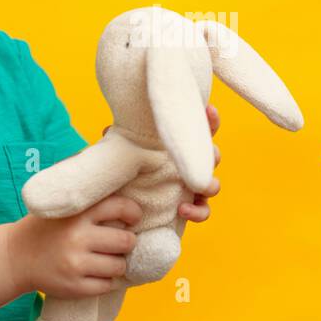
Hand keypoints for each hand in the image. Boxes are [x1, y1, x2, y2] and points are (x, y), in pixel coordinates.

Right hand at [8, 194, 142, 298]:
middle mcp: (77, 237)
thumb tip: (129, 192)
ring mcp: (75, 264)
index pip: (121, 207)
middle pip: (126, 241)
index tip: (132, 219)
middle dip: (126, 242)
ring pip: (119, 266)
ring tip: (104, 258)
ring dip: (116, 263)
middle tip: (117, 242)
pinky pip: (107, 285)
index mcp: (77, 213)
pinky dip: (105, 280)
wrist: (14, 257)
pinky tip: (93, 273)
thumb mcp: (62, 206)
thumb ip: (90, 198)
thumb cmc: (46, 228)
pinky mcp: (74, 287)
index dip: (133, 213)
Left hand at [102, 104, 220, 223]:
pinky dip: (198, 211)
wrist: (122, 209)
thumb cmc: (126, 174)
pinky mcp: (190, 209)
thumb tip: (107, 128)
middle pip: (212, 155)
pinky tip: (183, 209)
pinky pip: (204, 211)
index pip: (198, 130)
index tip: (209, 109)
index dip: (209, 119)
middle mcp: (188, 166)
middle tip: (206, 153)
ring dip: (209, 184)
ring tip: (196, 186)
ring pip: (212, 184)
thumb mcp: (124, 154)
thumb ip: (122, 141)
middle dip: (212, 153)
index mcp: (176, 147)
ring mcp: (191, 188)